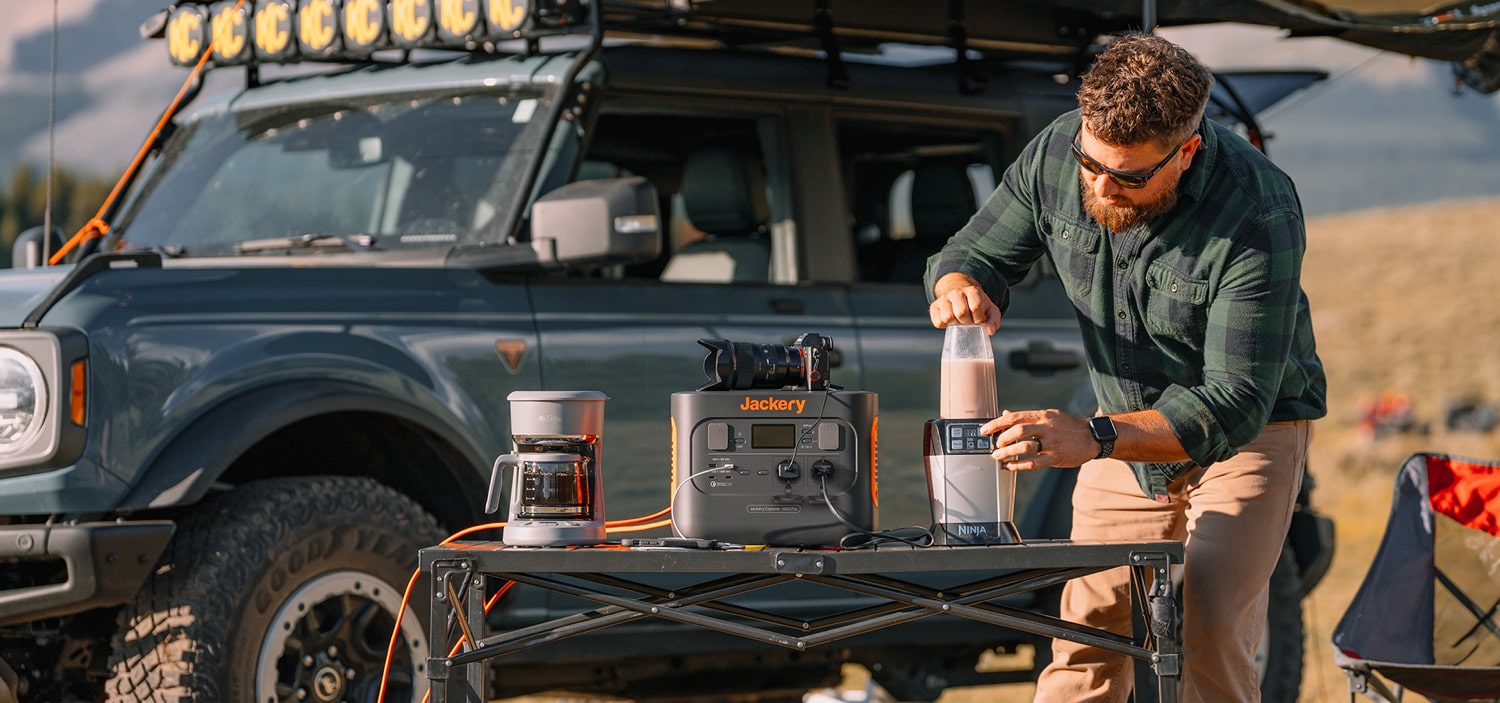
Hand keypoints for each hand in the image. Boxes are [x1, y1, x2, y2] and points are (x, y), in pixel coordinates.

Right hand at [929, 273, 1000, 333]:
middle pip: (961, 312)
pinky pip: (938, 322)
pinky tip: (951, 323)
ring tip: (960, 323)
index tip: (979, 321)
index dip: (979, 318)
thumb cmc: (979, 307)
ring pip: (947, 317)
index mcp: (972, 290)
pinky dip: (945, 326)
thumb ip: (993, 320)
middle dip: (967, 322)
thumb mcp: (990, 311)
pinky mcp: (934, 306)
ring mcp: (944, 298)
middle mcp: (956, 291)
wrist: (962, 297)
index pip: (975, 306)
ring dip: (955, 325)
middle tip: (969, 323)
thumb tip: (990, 331)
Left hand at [982, 409, 1096, 470]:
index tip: (984, 430)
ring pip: (1025, 446)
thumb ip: (1027, 417)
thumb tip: (1005, 414)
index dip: (997, 423)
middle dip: (1002, 438)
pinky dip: (1018, 465)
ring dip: (1007, 453)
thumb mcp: (1048, 415)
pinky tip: (1009, 466)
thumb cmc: (1067, 426)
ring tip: (997, 457)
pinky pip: (1034, 462)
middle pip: (1018, 430)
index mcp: (1042, 415)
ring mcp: (1051, 443)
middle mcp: (1046, 427)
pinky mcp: (1056, 457)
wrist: (1091, 436)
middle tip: (994, 445)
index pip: (1015, 417)